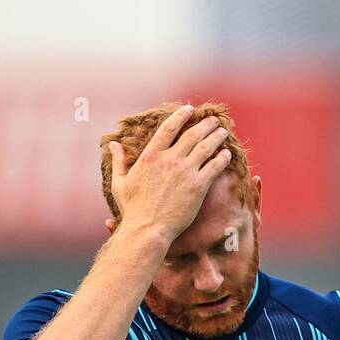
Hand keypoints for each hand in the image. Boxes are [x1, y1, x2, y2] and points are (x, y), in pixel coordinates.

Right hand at [107, 105, 231, 243]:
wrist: (148, 229)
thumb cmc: (132, 210)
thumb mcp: (120, 183)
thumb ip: (118, 161)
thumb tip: (112, 144)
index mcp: (151, 155)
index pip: (169, 127)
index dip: (181, 116)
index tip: (189, 110)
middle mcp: (170, 159)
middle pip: (192, 134)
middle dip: (204, 124)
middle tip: (212, 120)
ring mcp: (185, 172)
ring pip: (206, 147)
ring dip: (216, 137)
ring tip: (222, 132)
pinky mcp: (198, 186)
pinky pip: (214, 166)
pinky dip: (222, 158)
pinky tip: (227, 154)